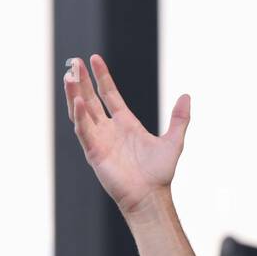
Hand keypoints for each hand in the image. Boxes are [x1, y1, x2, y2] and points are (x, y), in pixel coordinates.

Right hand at [63, 53, 189, 217]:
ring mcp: (100, 140)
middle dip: (82, 81)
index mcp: (125, 123)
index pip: (108, 94)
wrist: (151, 196)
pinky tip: (77, 101)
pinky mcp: (94, 153)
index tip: (94, 59)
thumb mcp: (174, 141)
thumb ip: (179, 119)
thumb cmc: (159, 173)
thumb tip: (187, 96)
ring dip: (75, 94)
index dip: (101, 77)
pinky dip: (79, 117)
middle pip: (91, 99)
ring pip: (82, 112)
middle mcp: (109, 129)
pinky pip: (84, 131)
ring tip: (69, 76)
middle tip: (75, 62)